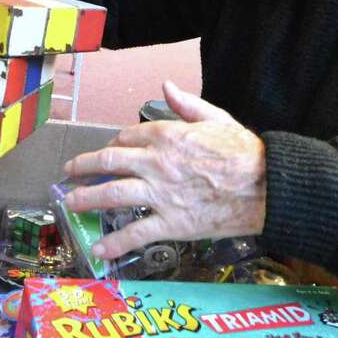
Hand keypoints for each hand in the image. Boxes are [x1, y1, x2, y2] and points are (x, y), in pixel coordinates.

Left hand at [62, 80, 266, 260]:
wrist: (267, 186)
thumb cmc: (245, 152)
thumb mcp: (217, 118)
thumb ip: (187, 104)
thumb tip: (166, 87)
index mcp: (167, 135)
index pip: (126, 138)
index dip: (111, 144)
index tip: (105, 151)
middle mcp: (157, 163)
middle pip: (108, 162)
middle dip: (83, 167)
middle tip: (69, 172)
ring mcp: (161, 194)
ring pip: (112, 195)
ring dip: (86, 198)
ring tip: (70, 203)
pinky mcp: (172, 223)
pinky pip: (136, 232)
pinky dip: (115, 243)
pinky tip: (99, 250)